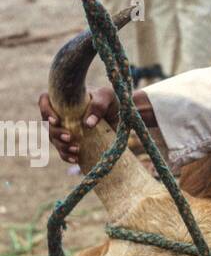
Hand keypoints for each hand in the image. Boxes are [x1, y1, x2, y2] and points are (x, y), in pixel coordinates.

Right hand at [38, 86, 153, 163]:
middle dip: (55, 133)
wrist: (120, 116)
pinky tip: (76, 159)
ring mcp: (65, 129)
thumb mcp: (107, 96)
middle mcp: (60, 114)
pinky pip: (64, 152)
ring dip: (62, 147)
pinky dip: (67, 156)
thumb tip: (88, 124)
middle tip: (69, 137)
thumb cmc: (111, 101)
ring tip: (76, 150)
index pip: (44, 101)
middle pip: (47, 125)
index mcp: (63, 99)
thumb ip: (98, 105)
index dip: (45, 111)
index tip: (56, 120)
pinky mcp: (72, 142)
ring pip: (54, 140)